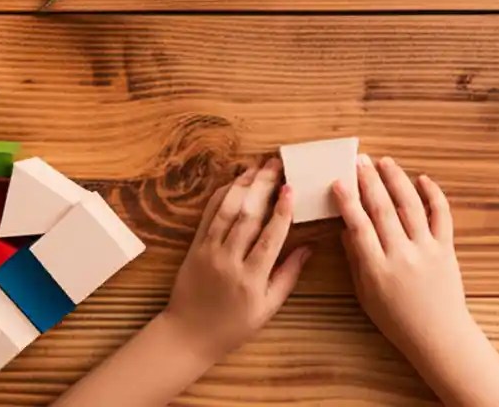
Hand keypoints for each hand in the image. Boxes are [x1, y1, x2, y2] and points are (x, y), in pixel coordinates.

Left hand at [162, 159, 311, 361]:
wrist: (188, 333)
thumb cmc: (233, 325)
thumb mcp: (268, 308)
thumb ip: (288, 275)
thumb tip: (309, 248)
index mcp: (251, 278)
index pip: (270, 237)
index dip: (281, 211)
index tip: (291, 188)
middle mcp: (229, 261)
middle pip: (248, 216)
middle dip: (264, 186)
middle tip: (276, 164)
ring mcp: (209, 252)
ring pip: (227, 211)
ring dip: (243, 185)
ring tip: (257, 166)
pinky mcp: (194, 247)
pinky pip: (208, 216)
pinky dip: (221, 196)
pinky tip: (234, 183)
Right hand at [333, 155, 473, 357]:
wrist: (438, 335)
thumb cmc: (397, 319)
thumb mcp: (366, 294)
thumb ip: (356, 259)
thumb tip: (346, 228)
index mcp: (377, 269)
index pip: (359, 226)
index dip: (348, 202)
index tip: (338, 182)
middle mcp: (402, 256)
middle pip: (383, 209)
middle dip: (369, 181)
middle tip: (359, 161)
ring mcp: (426, 250)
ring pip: (410, 205)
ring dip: (396, 179)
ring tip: (384, 162)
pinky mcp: (446, 248)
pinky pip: (441, 215)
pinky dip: (434, 194)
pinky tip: (422, 179)